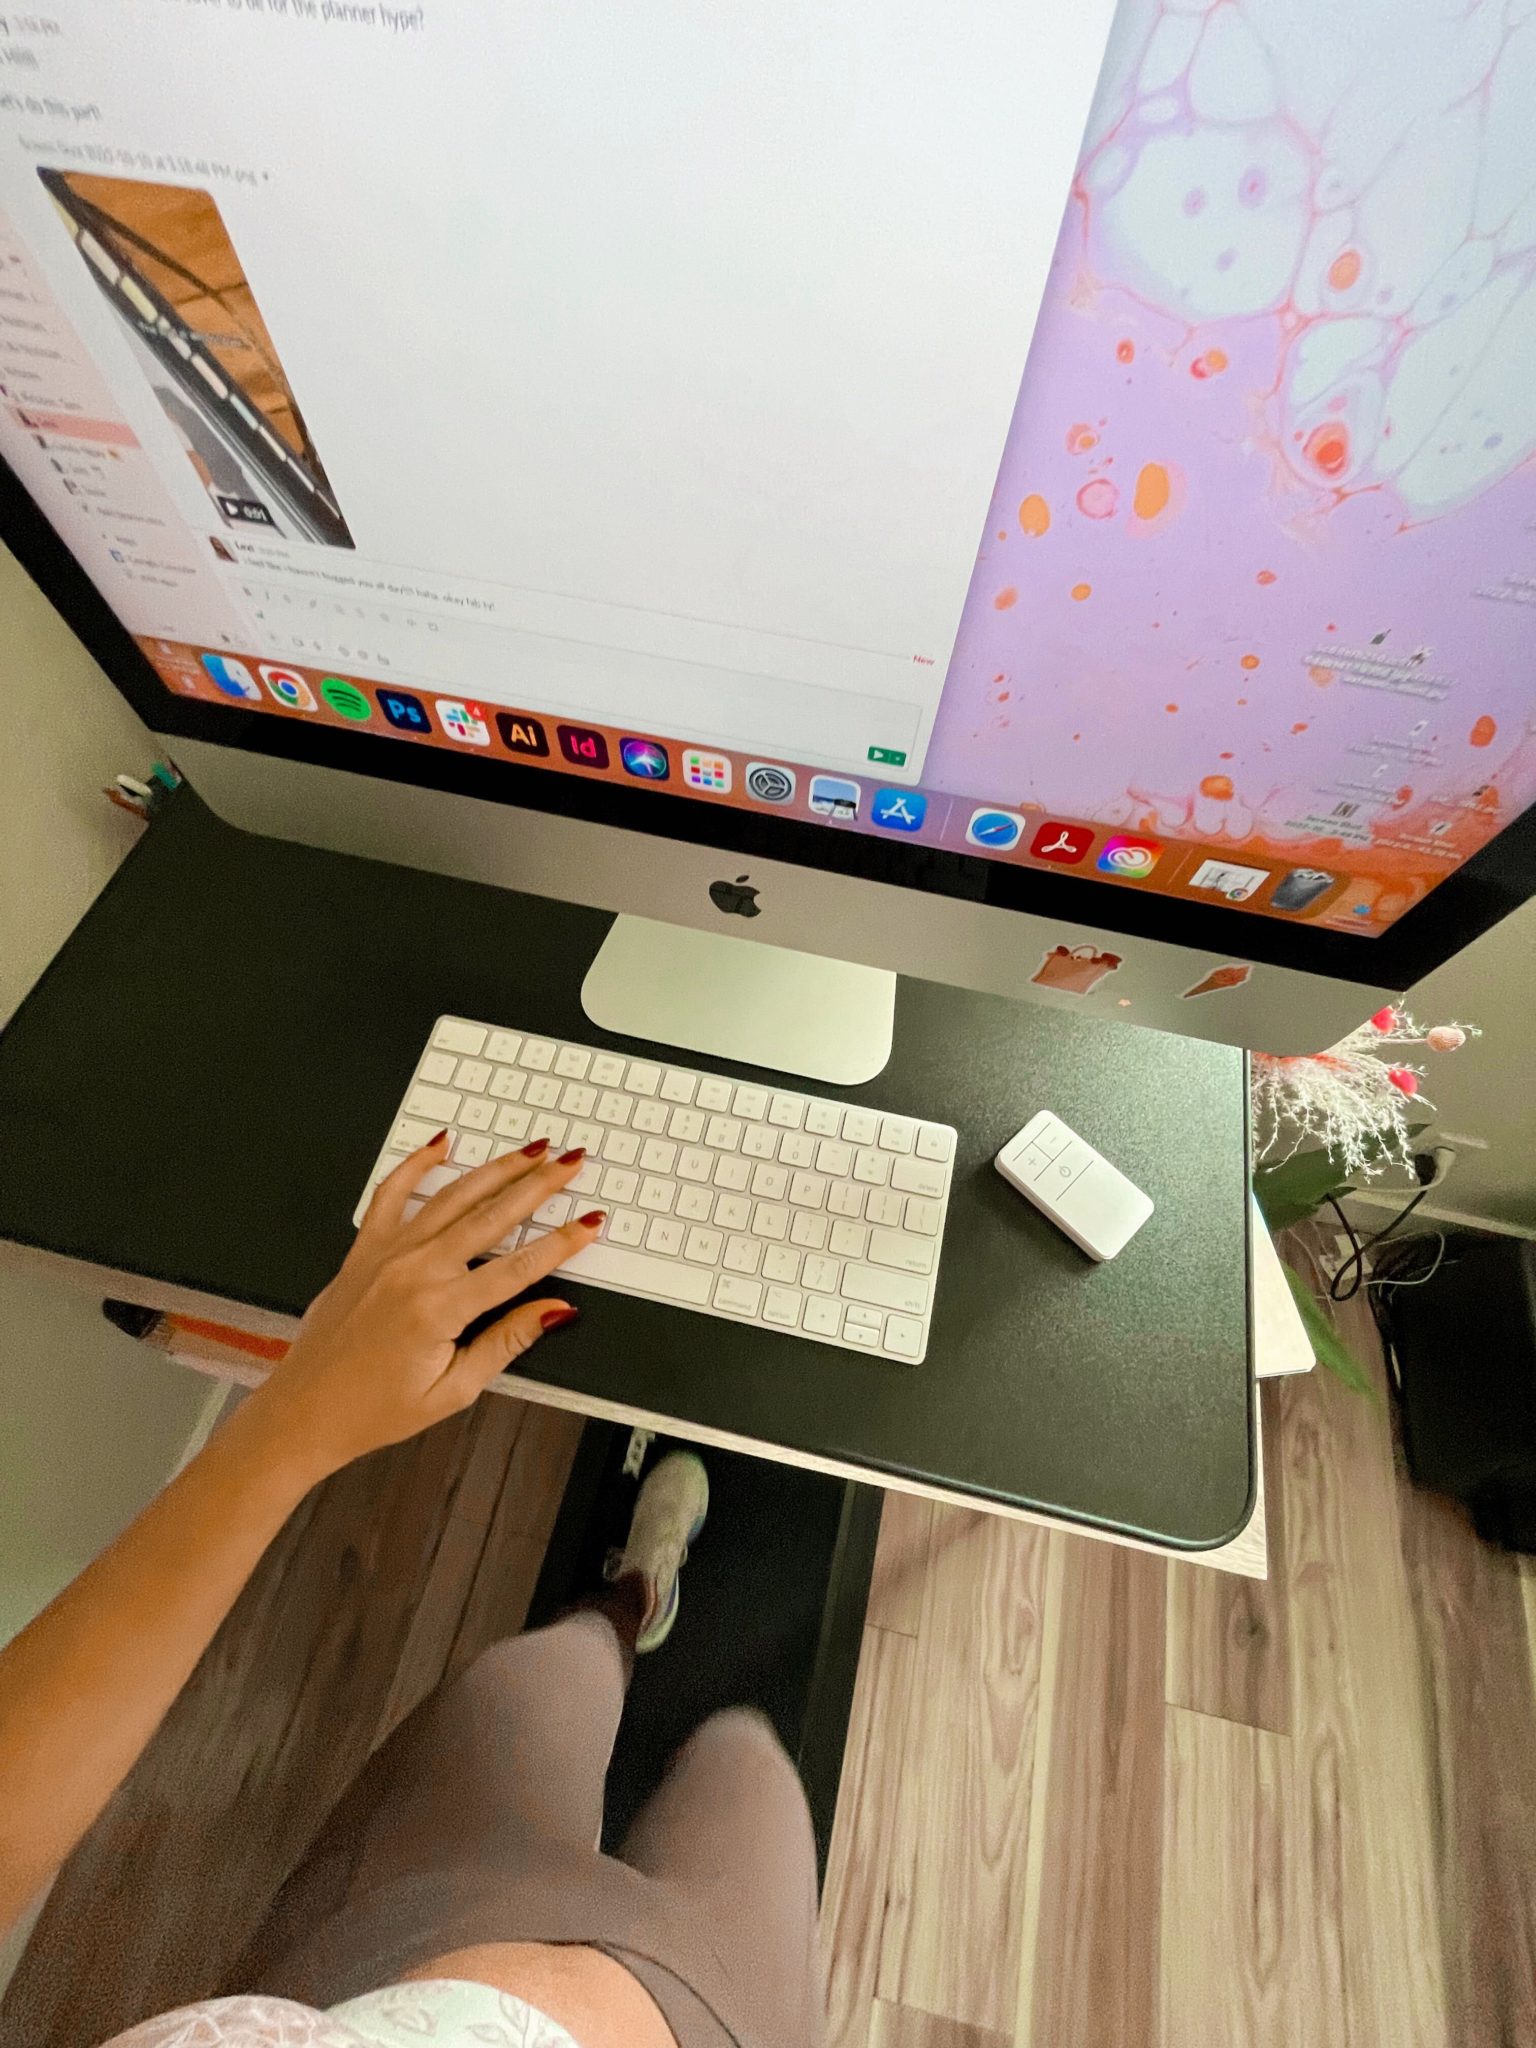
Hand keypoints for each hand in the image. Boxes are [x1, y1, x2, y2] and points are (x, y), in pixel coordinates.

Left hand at [241, 1136, 602, 1481]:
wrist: (304, 1412)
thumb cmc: (373, 1411)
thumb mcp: (452, 1391)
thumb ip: (505, 1342)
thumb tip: (553, 1312)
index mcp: (440, 1309)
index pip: (518, 1266)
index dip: (561, 1243)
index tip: (590, 1223)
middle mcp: (414, 1271)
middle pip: (491, 1217)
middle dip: (539, 1186)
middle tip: (571, 1162)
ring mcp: (386, 1254)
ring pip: (452, 1197)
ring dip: (496, 1169)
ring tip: (530, 1151)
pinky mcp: (364, 1251)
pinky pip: (390, 1195)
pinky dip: (416, 1165)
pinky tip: (440, 1144)